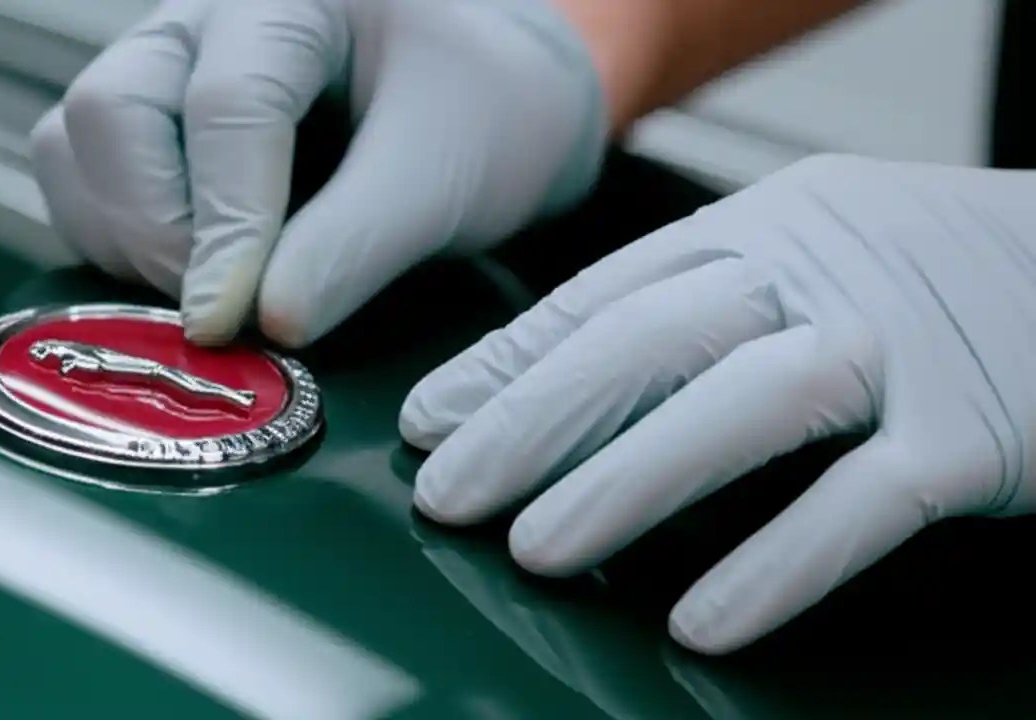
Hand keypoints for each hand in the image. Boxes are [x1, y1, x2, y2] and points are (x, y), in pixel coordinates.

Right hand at [29, 0, 607, 345]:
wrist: (491, 113)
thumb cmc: (483, 118)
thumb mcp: (445, 177)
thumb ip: (356, 244)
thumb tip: (265, 322)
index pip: (229, 105)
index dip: (227, 224)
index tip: (230, 321)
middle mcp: (208, 21)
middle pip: (112, 110)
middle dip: (158, 228)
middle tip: (224, 311)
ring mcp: (168, 69)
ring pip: (74, 145)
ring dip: (125, 240)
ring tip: (214, 296)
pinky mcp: (152, 128)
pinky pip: (83, 181)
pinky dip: (116, 244)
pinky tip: (192, 279)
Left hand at [400, 154, 1035, 653]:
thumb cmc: (938, 275)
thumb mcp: (807, 259)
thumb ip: (684, 311)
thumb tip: (537, 387)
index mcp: (771, 225)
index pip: (611, 293)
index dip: (512, 361)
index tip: (435, 421)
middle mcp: (828, 269)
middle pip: (650, 342)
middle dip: (533, 421)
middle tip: (449, 491)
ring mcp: (904, 346)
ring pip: (742, 406)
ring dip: (626, 482)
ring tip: (534, 549)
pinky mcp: (981, 433)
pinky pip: (863, 502)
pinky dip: (776, 562)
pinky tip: (700, 618)